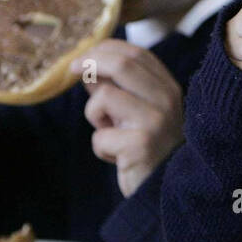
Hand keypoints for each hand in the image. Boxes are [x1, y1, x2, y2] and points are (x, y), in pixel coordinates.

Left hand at [73, 39, 182, 197]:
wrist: (165, 193)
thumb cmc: (147, 150)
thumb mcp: (137, 113)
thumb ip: (118, 88)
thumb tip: (88, 66)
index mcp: (168, 89)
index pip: (137, 54)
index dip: (106, 49)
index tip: (83, 55)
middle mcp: (167, 100)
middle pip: (122, 64)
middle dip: (91, 62)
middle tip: (73, 69)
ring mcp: (156, 121)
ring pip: (104, 97)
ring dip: (94, 116)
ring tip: (110, 133)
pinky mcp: (141, 145)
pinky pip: (101, 136)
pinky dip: (101, 147)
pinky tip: (117, 158)